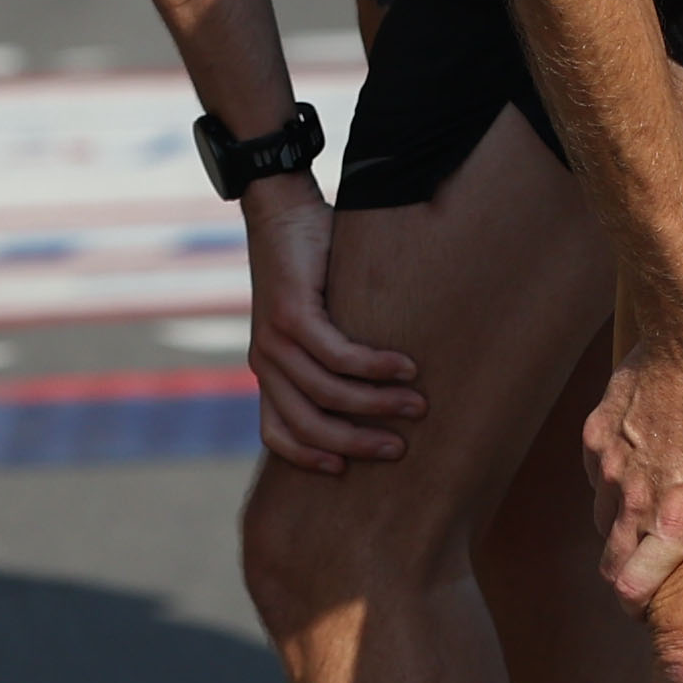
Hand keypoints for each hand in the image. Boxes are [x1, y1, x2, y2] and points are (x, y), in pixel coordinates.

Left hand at [241, 178, 423, 471]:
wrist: (282, 213)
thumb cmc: (309, 268)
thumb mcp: (313, 322)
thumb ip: (329, 357)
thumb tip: (379, 391)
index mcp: (268, 370)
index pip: (276, 432)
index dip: (308, 456)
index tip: (345, 469)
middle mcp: (266, 361)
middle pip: (308, 422)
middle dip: (356, 441)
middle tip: (399, 448)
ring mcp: (276, 339)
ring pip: (327, 392)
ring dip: (376, 404)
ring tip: (416, 404)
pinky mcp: (293, 314)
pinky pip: (337, 354)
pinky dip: (374, 366)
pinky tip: (405, 366)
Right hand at [587, 326, 682, 607]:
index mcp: (675, 522)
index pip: (631, 587)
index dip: (636, 603)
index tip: (649, 602)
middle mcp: (633, 501)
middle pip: (610, 561)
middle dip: (626, 571)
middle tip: (650, 567)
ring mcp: (609, 466)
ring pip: (602, 515)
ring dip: (622, 525)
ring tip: (652, 514)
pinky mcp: (598, 432)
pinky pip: (597, 471)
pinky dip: (613, 478)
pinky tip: (642, 463)